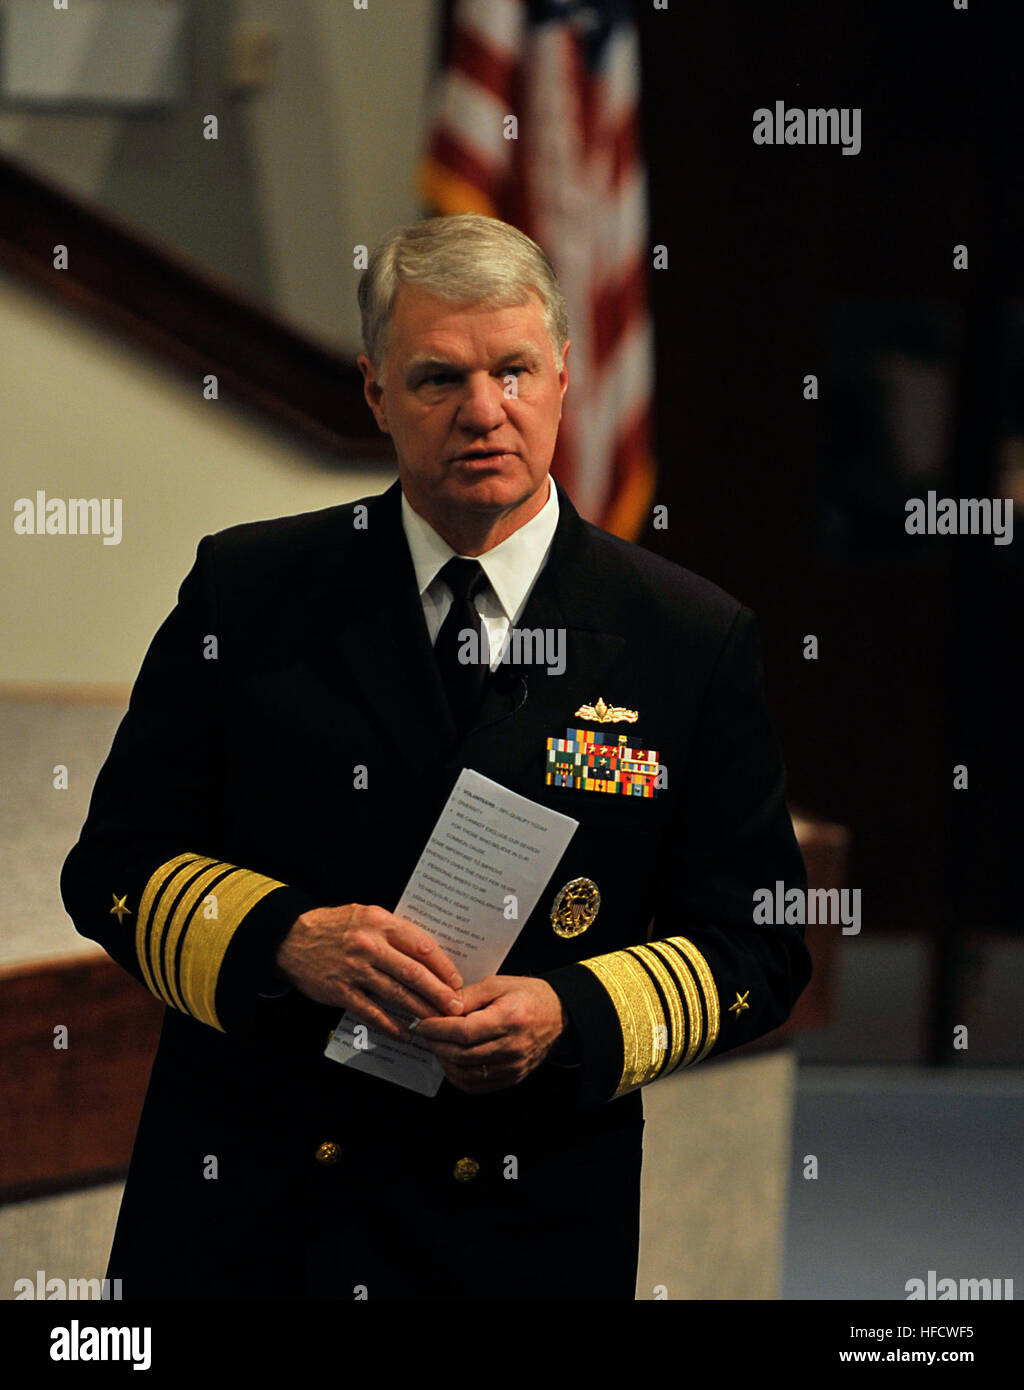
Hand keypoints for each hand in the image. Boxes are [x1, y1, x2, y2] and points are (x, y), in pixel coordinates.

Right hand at [274, 904, 463, 1040]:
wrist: (291, 938)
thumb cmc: (334, 926)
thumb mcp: (366, 915)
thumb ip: (394, 931)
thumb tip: (428, 954)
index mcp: (379, 922)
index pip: (421, 946)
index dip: (443, 966)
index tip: (457, 981)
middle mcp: (369, 945)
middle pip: (414, 973)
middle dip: (439, 993)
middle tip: (456, 1008)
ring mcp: (354, 969)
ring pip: (396, 994)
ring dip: (420, 1011)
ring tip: (437, 1022)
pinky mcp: (340, 991)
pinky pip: (372, 1012)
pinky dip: (391, 1025)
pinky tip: (406, 1033)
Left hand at [415, 974, 567, 1092]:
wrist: (559, 1015)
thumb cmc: (528, 995)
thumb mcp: (498, 984)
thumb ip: (468, 995)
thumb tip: (440, 1005)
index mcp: (509, 1018)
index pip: (464, 1031)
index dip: (438, 1029)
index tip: (423, 1022)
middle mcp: (512, 1047)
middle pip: (462, 1054)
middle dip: (436, 1043)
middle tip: (425, 1032)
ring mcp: (513, 1067)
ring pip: (466, 1073)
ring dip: (444, 1060)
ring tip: (437, 1044)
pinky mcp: (512, 1078)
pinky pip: (477, 1085)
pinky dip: (458, 1075)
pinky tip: (451, 1060)